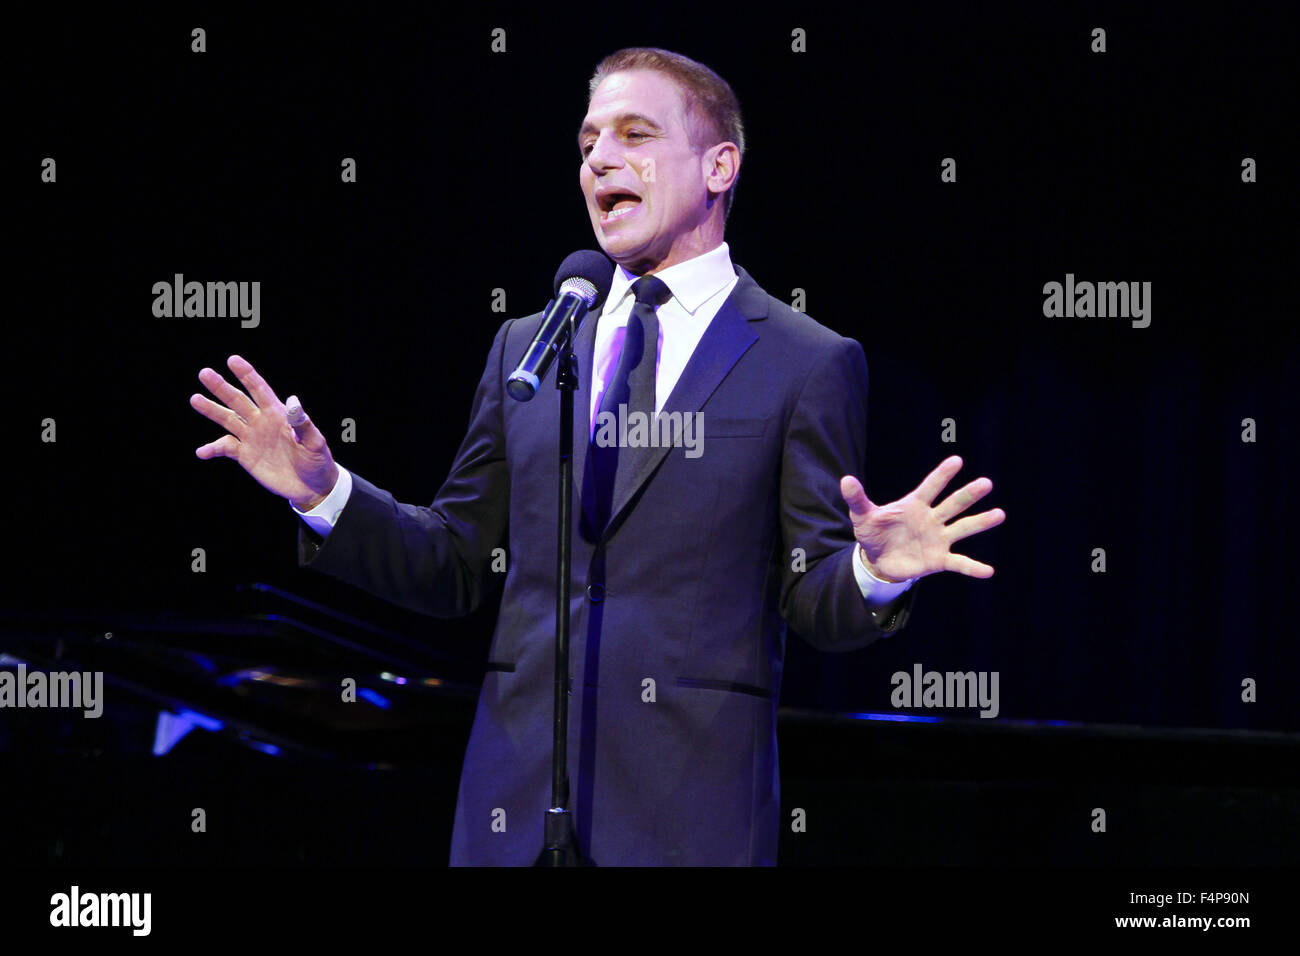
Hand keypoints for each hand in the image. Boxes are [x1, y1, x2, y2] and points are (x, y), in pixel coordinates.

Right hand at [190, 355, 338, 509]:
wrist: (312, 487)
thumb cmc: (318, 461)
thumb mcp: (315, 442)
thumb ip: (303, 424)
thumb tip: (293, 402)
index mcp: (278, 415)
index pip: (259, 390)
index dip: (247, 374)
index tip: (233, 360)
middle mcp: (262, 422)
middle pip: (238, 401)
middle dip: (221, 387)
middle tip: (204, 373)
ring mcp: (252, 438)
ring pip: (228, 420)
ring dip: (211, 410)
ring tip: (195, 398)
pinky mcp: (246, 455)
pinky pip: (225, 448)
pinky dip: (213, 449)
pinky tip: (202, 452)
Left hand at [840, 455, 1004, 581]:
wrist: (878, 560)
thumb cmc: (874, 532)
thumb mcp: (863, 516)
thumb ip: (857, 499)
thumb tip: (845, 480)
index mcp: (915, 505)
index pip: (930, 487)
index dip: (942, 475)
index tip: (956, 461)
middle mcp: (931, 518)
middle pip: (953, 504)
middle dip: (968, 494)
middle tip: (986, 483)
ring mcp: (938, 538)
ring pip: (962, 528)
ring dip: (980, 522)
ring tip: (999, 514)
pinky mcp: (939, 559)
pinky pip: (959, 562)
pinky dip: (973, 567)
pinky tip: (988, 571)